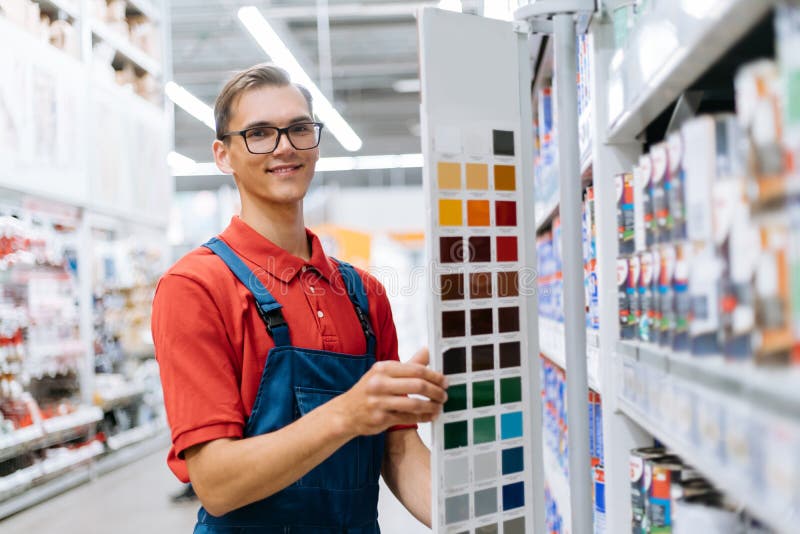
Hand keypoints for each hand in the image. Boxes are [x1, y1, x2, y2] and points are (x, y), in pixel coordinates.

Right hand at [332, 348, 448, 437]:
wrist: (345, 413)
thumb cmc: (368, 391)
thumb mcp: (384, 373)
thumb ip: (408, 364)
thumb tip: (427, 351)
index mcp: (383, 368)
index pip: (416, 369)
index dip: (435, 376)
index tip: (444, 381)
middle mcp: (380, 383)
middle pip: (418, 386)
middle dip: (436, 391)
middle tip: (444, 395)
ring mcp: (379, 402)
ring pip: (415, 404)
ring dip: (432, 406)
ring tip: (439, 407)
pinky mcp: (381, 419)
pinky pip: (409, 418)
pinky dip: (423, 417)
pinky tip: (430, 416)